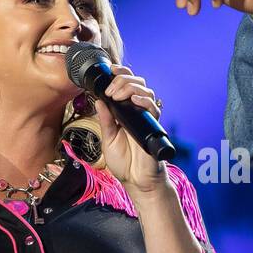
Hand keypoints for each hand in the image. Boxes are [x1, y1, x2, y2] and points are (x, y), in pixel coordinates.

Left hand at [91, 63, 166, 193]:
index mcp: (124, 111)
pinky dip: (144, 100)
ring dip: (130, 87)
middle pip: (136, 82)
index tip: (108, 71)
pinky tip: (135, 101)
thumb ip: (105, 120)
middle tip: (110, 90)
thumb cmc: (124, 163)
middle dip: (122, 79)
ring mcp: (146, 117)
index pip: (125, 85)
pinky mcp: (154, 125)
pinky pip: (153, 107)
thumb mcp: (107, 138)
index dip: (119, 74)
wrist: (136, 181)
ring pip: (145, 90)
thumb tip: (99, 100)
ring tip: (117, 95)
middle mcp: (136, 111)